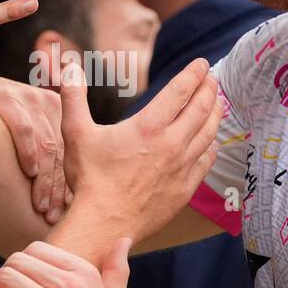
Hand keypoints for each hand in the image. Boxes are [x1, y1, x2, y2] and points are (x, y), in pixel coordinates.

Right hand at [0, 75, 67, 224]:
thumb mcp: (19, 128)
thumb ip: (40, 149)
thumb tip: (59, 193)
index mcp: (54, 110)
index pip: (68, 153)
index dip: (67, 184)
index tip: (65, 211)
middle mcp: (45, 102)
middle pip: (59, 152)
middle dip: (57, 188)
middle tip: (53, 216)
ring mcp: (26, 98)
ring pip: (46, 144)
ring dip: (45, 179)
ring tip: (41, 205)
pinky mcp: (5, 99)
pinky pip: (24, 129)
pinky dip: (29, 152)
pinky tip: (30, 172)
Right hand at [60, 59, 219, 244]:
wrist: (103, 224)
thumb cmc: (89, 179)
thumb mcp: (75, 132)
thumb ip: (74, 97)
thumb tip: (70, 67)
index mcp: (149, 126)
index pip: (180, 91)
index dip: (193, 74)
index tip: (202, 64)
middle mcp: (171, 144)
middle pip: (201, 109)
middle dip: (209, 89)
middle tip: (211, 78)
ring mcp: (181, 168)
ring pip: (208, 134)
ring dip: (215, 114)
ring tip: (218, 102)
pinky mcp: (184, 189)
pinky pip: (205, 162)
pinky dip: (212, 146)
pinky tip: (212, 141)